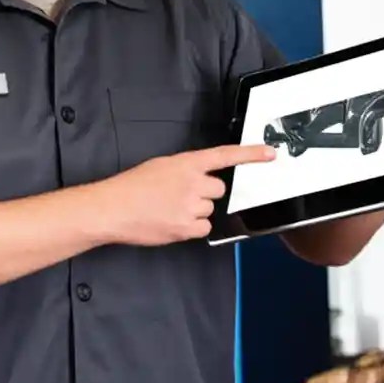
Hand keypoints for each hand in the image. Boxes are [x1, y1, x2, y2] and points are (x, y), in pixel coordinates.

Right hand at [95, 144, 275, 245]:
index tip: (270, 154)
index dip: (250, 154)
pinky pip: (204, 228)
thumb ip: (183, 171)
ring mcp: (191, 206)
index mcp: (186, 163)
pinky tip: (173, 222)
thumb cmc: (131, 187)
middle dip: (204, 193)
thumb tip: (197, 180)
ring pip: (209, 210)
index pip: (225, 156)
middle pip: (218, 189)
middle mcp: (193, 183)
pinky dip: (192, 228)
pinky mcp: (188, 227)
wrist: (113, 208)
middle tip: (180, 196)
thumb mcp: (159, 167)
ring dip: (195, 211)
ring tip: (170, 210)